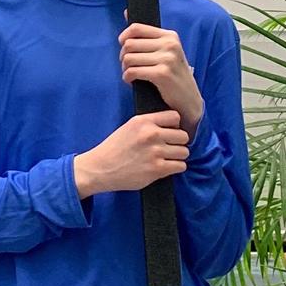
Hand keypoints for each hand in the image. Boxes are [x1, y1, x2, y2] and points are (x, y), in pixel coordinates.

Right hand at [74, 109, 188, 196]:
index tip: (169, 132)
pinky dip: (175, 168)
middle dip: (178, 142)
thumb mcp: (128, 127)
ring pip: (184, 152)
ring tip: (166, 158)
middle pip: (183, 136)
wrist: (101, 168)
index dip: (174, 126)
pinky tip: (164, 167)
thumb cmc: (114, 149)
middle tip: (168, 148)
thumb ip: (148, 125)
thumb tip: (171, 128)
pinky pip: (181, 166)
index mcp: (143, 121)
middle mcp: (151, 134)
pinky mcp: (158, 169)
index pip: (175, 116)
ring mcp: (155, 152)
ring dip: (177, 156)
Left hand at [120, 21, 203, 133]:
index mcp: (170, 36)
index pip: (136, 28)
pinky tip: (132, 81)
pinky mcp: (162, 74)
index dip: (124, 37)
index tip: (123, 46)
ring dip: (125, 68)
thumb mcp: (165, 51)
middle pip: (129, 44)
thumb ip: (147, 34)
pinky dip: (128, 77)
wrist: (189, 101)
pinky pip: (132, 71)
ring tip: (131, 74)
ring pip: (128, 58)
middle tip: (128, 66)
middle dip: (123, 56)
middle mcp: (170, 45)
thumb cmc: (174, 75)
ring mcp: (167, 59)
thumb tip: (126, 12)